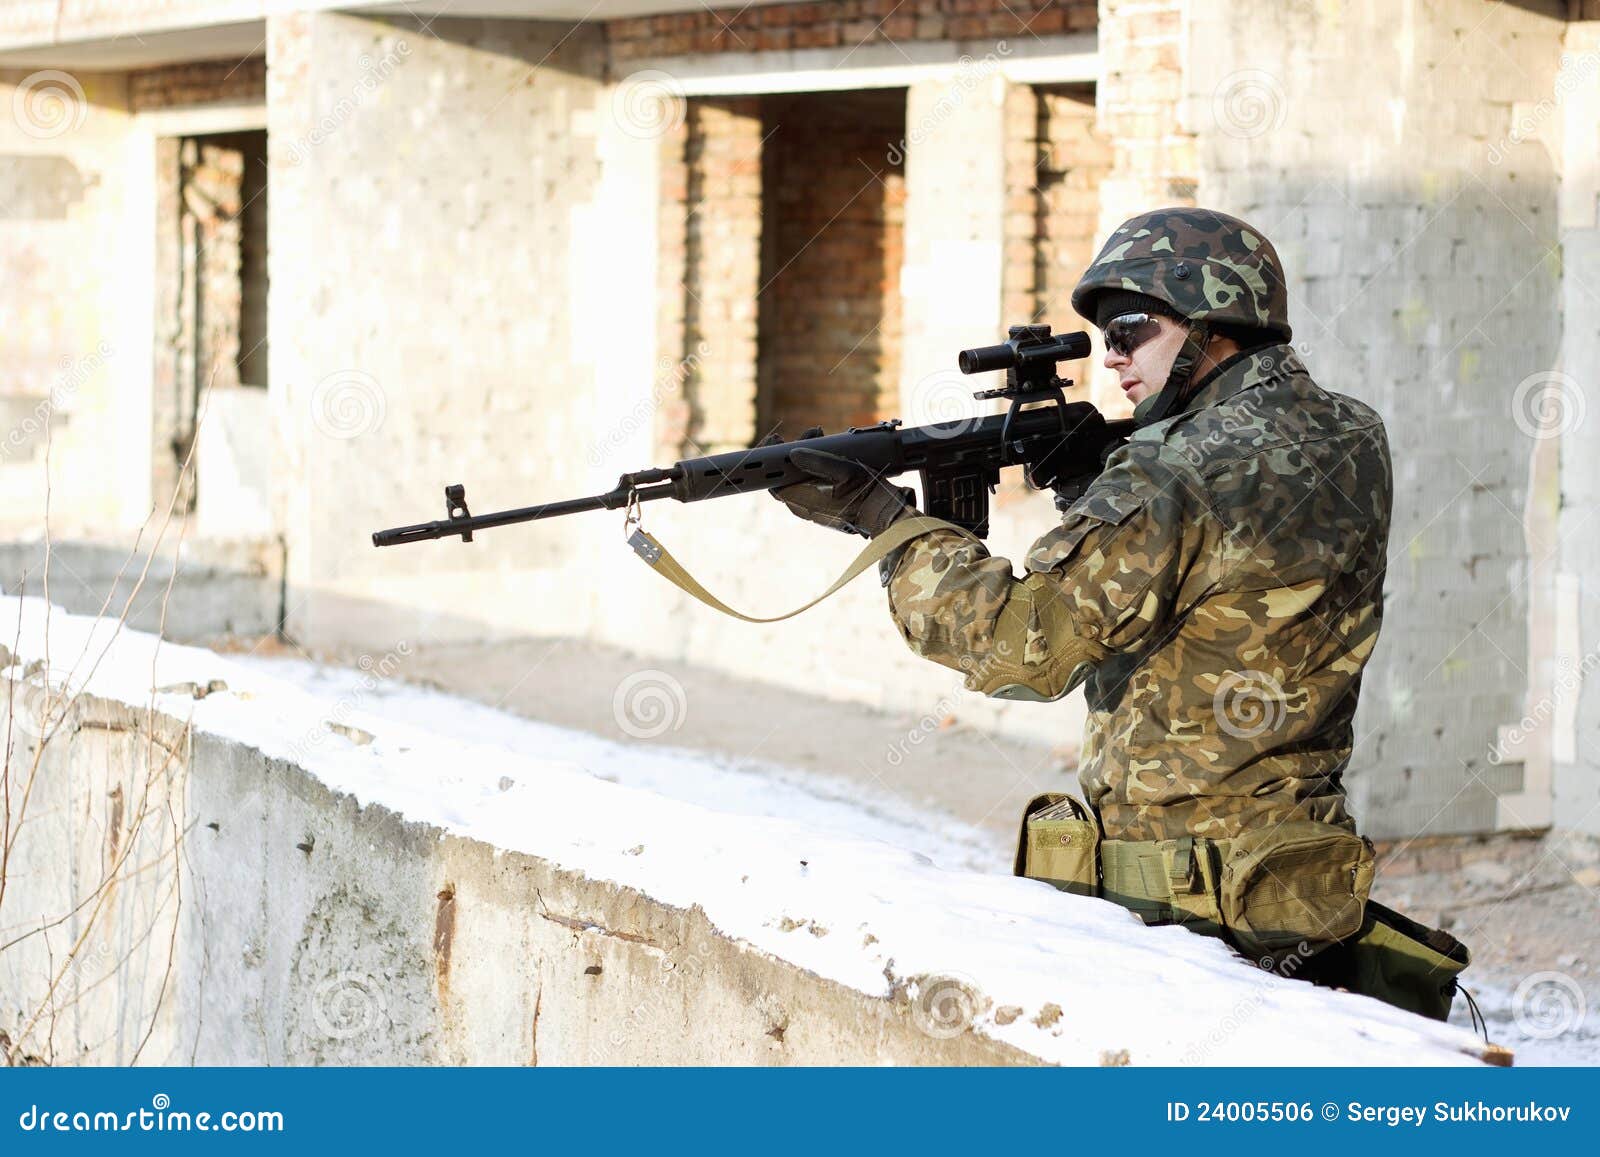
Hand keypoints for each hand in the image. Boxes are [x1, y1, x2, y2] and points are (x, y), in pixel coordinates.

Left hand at [759, 428, 916, 536]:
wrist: (883, 515)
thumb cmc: (866, 494)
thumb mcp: (844, 472)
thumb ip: (817, 461)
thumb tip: (792, 453)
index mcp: (802, 500)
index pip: (773, 482)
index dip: (770, 460)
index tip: (775, 439)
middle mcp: (802, 507)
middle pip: (786, 476)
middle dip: (794, 451)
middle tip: (810, 433)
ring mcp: (811, 508)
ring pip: (798, 479)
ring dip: (806, 458)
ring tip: (821, 438)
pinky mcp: (822, 507)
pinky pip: (809, 485)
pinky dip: (814, 468)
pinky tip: (828, 455)